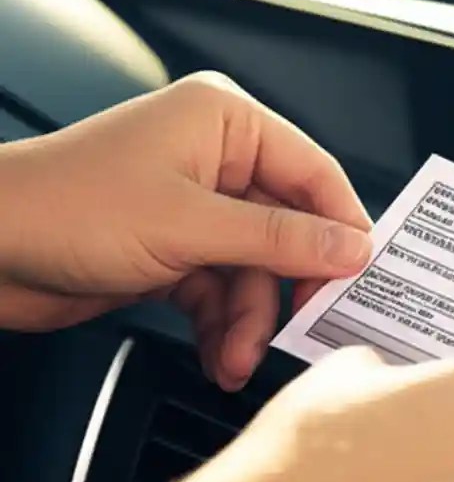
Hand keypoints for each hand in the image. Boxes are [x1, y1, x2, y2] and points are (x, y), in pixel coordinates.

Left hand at [0, 71, 372, 388]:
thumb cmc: (63, 208)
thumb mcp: (190, 225)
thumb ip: (280, 238)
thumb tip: (352, 247)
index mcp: (225, 123)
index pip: (314, 173)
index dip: (342, 226)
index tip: (362, 275)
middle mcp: (214, 160)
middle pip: (288, 229)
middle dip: (285, 288)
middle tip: (303, 328)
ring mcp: (193, 208)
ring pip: (255, 270)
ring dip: (249, 321)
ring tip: (237, 358)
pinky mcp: (173, 250)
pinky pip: (222, 290)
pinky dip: (222, 327)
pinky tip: (218, 356)